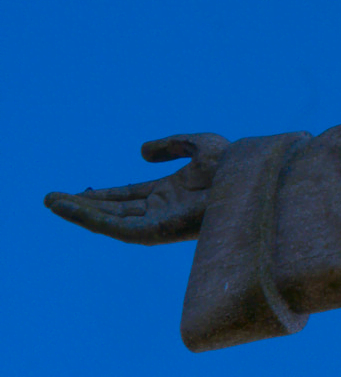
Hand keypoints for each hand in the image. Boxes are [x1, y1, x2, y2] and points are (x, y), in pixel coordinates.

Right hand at [45, 134, 229, 243]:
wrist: (251, 178)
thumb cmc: (237, 164)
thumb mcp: (201, 145)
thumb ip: (172, 145)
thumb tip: (140, 152)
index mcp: (171, 193)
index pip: (128, 196)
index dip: (102, 194)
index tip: (79, 189)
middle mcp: (163, 210)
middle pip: (114, 210)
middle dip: (84, 205)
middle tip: (53, 199)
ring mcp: (159, 222)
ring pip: (110, 221)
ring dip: (80, 213)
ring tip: (52, 202)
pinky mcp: (157, 232)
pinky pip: (118, 228)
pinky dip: (92, 219)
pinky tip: (71, 208)